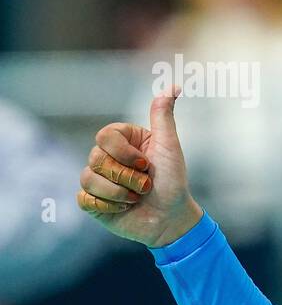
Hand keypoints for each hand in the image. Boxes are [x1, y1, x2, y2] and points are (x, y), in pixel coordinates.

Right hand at [77, 86, 202, 247]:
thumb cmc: (173, 181)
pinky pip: (85, 199)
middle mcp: (107, 158)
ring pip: (89, 179)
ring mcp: (97, 180)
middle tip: (146, 185)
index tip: (146, 164)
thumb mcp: (169, 146)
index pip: (104, 136)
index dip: (123, 152)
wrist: (171, 218)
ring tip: (137, 198)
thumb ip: (163, 116)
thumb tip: (173, 86)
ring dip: (120, 193)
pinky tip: (125, 208)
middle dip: (127, 176)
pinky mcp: (92, 202)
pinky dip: (109, 206)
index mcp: (122, 141)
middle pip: (96, 158)